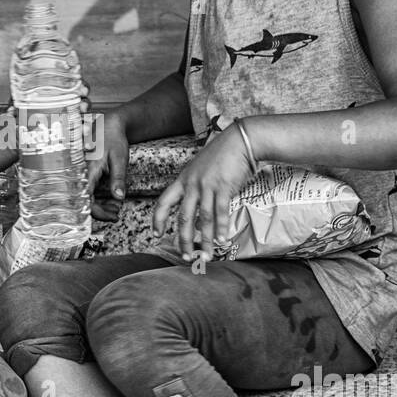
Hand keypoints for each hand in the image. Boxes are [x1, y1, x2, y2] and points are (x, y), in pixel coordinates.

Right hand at [87, 111, 128, 222]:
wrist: (107, 124)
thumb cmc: (113, 138)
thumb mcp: (120, 158)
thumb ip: (118, 178)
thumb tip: (119, 197)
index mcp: (87, 170)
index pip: (86, 199)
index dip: (98, 212)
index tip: (112, 216)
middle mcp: (79, 173)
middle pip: (83, 201)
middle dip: (100, 212)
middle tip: (116, 213)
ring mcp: (79, 174)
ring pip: (84, 197)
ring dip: (100, 206)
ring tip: (116, 207)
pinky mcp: (82, 174)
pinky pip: (86, 190)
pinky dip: (97, 198)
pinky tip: (110, 198)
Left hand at [152, 125, 251, 259]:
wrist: (240, 140)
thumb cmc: (223, 156)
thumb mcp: (202, 171)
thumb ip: (197, 191)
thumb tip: (198, 217)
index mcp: (183, 180)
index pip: (163, 202)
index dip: (158, 220)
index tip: (156, 234)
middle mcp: (192, 184)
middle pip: (182, 217)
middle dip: (183, 240)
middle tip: (185, 257)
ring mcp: (207, 185)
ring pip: (202, 219)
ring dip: (204, 240)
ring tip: (206, 256)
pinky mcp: (224, 187)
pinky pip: (220, 212)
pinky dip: (221, 228)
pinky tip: (221, 240)